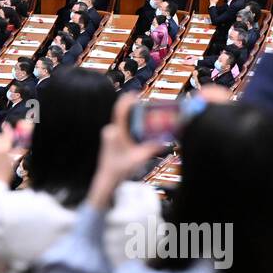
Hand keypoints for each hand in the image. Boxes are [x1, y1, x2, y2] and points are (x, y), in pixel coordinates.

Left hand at [87, 94, 163, 210]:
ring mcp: (109, 135)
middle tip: (147, 108)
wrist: (107, 179)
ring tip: (146, 120)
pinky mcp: (110, 139)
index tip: (134, 94)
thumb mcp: (139, 159)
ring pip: (123, 123)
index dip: (126, 100)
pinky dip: (130, 127)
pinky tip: (139, 131)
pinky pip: (121, 128)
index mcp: (116, 133)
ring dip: (133, 120)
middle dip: (135, 111)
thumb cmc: (120, 169)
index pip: (120, 111)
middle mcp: (111, 131)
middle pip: (124, 116)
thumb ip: (152, 149)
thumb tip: (165, 141)